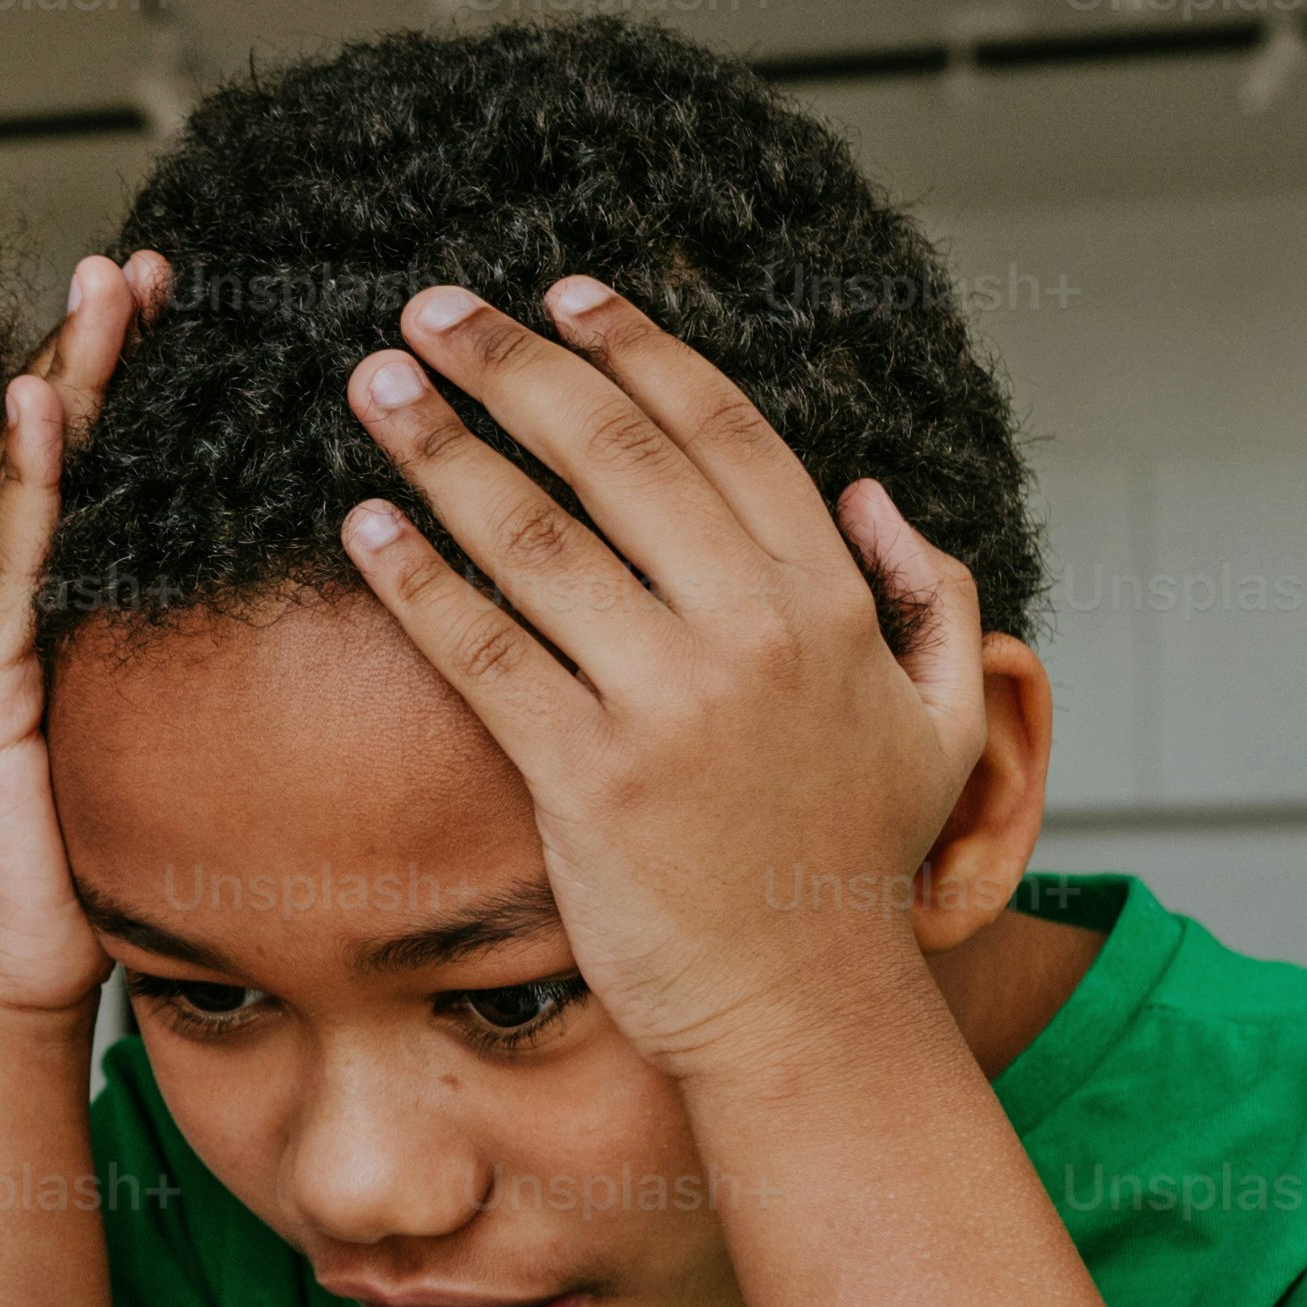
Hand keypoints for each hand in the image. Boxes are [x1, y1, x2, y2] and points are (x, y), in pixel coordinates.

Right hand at [0, 252, 161, 1023]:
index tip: (152, 300)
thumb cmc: (70, 876)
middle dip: (78, 348)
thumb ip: (155, 666)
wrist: (4, 977)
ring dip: (61, 378)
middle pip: (25, 448)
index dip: (95, 379)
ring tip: (108, 293)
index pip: (49, 469)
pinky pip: (5, 560)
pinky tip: (51, 405)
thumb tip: (251, 610)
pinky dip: (29, 479)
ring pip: (12, 481)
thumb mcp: (127, 740)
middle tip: (136, 260)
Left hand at [334, 278, 985, 1087]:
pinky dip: (414, 579)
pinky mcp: (587, 778)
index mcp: (832, 600)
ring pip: (534, 536)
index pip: (724, 430)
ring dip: (440, 446)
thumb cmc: (857, 868)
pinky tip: (359, 527)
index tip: (565, 292)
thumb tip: (871, 493)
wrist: (805, 1014)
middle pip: (613, 454)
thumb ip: (930, 597)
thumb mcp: (947, 724)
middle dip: (510, 364)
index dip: (638, 347)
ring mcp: (668, 703)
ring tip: (372, 382)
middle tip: (430, 305)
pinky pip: (482, 651)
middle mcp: (753, 631)